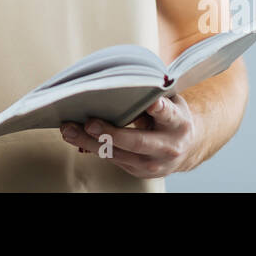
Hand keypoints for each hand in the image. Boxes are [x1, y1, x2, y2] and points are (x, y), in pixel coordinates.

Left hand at [59, 95, 199, 176]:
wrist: (185, 148)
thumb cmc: (172, 117)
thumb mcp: (171, 101)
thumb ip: (153, 95)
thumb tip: (125, 83)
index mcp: (178, 123)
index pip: (169, 115)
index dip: (160, 110)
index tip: (153, 104)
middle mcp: (167, 147)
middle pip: (137, 142)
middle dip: (111, 134)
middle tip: (90, 123)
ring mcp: (152, 164)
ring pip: (118, 154)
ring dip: (89, 142)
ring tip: (69, 130)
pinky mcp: (137, 171)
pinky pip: (112, 159)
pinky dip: (92, 146)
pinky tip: (75, 136)